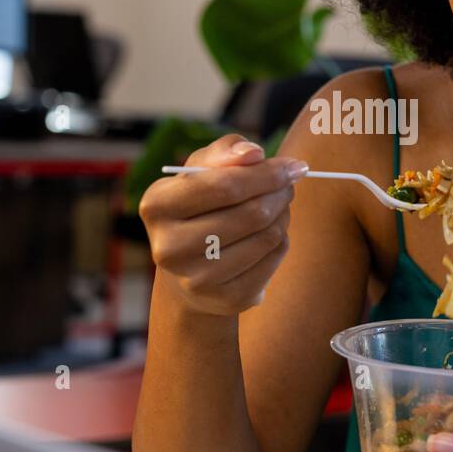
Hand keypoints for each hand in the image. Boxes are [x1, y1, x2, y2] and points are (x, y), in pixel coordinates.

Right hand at [139, 133, 308, 317]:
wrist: (189, 268)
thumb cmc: (200, 205)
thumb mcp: (202, 171)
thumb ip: (226, 151)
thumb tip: (254, 153)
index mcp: (157, 206)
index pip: (224, 185)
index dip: (266, 173)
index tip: (295, 166)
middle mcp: (169, 247)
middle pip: (250, 213)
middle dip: (280, 194)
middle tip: (290, 185)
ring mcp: (196, 279)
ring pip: (267, 236)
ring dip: (282, 216)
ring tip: (278, 207)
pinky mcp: (225, 300)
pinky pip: (273, 260)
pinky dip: (281, 241)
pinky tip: (271, 234)